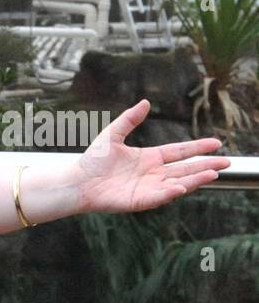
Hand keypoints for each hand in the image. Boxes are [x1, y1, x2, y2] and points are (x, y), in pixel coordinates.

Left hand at [73, 100, 228, 213]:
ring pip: (177, 183)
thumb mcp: (112, 135)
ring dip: (195, 179)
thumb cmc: (92, 160)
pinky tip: (183, 187)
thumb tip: (145, 102)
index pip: (179, 152)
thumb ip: (129, 120)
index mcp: (149, 158)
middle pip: (185, 169)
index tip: (216, 143)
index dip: (197, 148)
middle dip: (205, 166)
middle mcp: (152, 173)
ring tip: (213, 173)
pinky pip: (159, 197)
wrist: (76, 181)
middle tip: (226, 163)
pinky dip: (171, 192)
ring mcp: (147, 188)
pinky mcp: (139, 201)